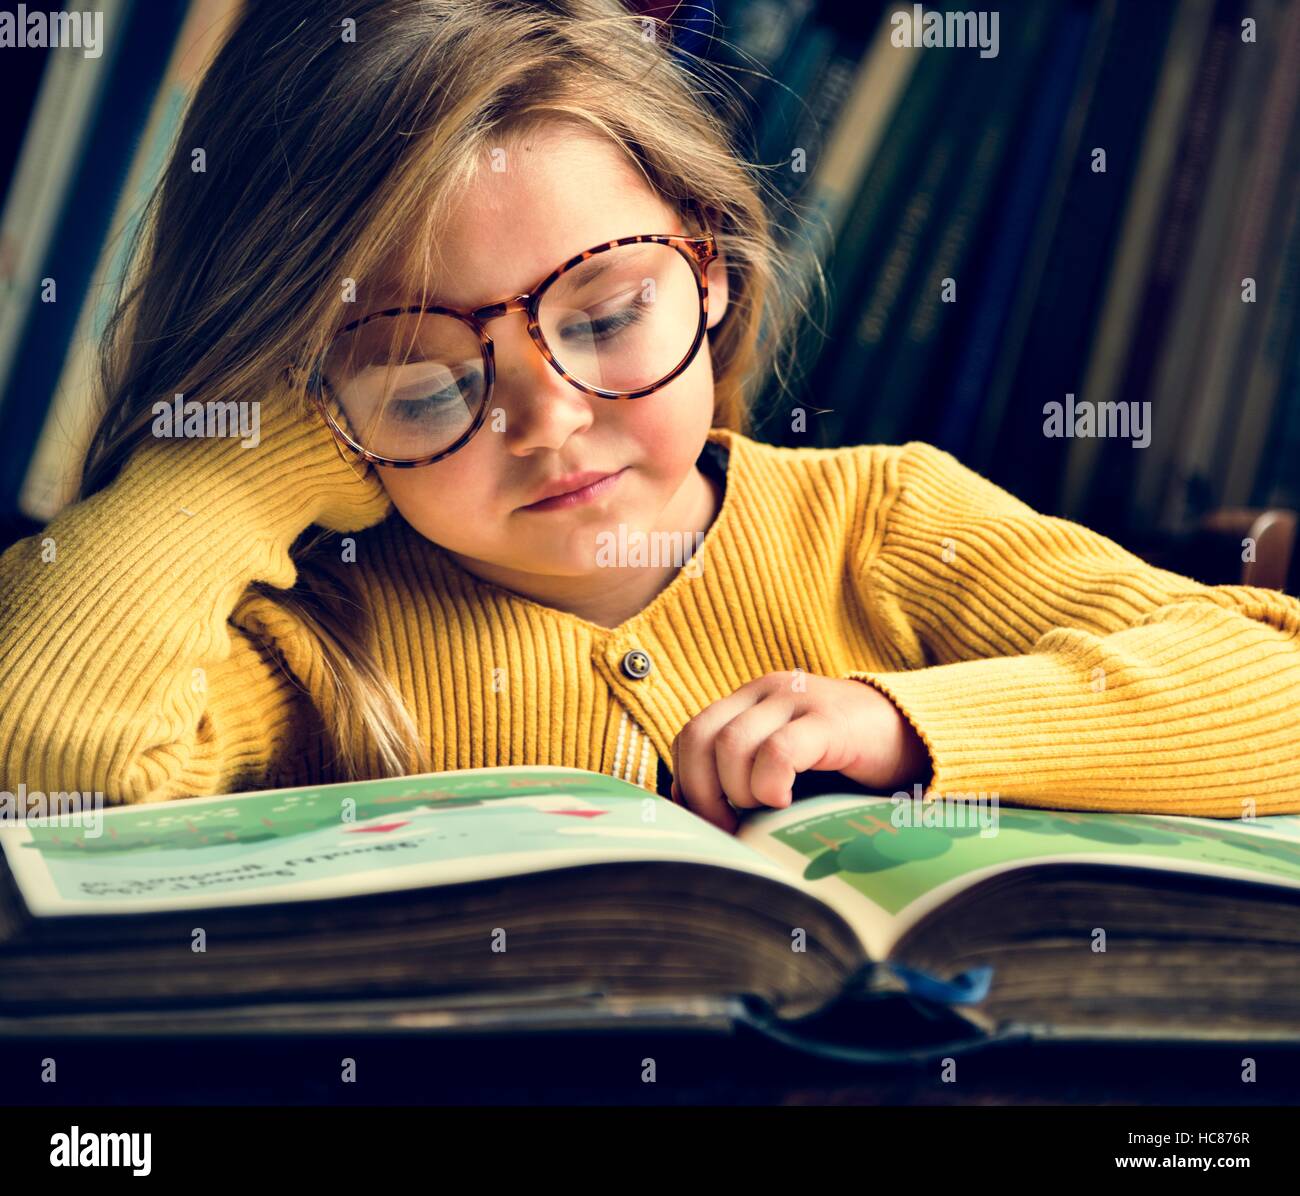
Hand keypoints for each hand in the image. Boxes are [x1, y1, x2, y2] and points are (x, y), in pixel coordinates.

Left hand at [669, 671, 931, 832]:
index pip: (691, 736)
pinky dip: (769, 784)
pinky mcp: (828, 720)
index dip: (687, 782)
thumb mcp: (784, 764)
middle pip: (701, 739)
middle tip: (731, 826)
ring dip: (739, 791)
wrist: (914, 736)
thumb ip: (742, 775)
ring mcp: (797, 700)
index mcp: (748, 701)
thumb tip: (695, 816)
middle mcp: (766, 692)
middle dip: (704, 793)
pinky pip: (778, 751)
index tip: (710, 820)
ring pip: (732, 745)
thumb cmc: (844, 763)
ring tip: (766, 809)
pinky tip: (786, 800)